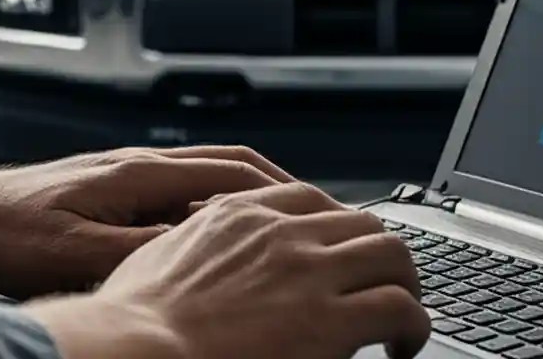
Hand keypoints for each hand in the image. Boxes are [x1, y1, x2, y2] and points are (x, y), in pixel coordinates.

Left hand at [0, 145, 293, 297]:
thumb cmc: (10, 234)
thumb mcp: (77, 254)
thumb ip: (142, 249)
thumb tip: (200, 246)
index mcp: (140, 173)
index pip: (232, 170)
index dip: (280, 189)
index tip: (314, 208)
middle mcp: (142, 163)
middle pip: (232, 163)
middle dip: (280, 184)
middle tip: (315, 211)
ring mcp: (132, 172)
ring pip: (211, 172)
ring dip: (252, 192)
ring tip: (283, 221)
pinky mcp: (119, 187)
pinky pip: (186, 186)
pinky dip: (219, 202)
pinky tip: (224, 230)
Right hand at [27, 182, 429, 358]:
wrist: (134, 351)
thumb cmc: (129, 322)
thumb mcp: (160, 256)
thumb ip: (199, 246)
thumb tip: (212, 266)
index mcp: (238, 214)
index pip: (310, 199)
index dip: (338, 226)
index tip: (343, 251)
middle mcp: (283, 233)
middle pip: (362, 223)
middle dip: (379, 254)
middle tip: (382, 286)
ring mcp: (311, 273)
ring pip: (394, 256)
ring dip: (405, 285)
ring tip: (403, 318)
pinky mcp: (331, 320)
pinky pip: (401, 309)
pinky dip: (413, 326)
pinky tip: (401, 348)